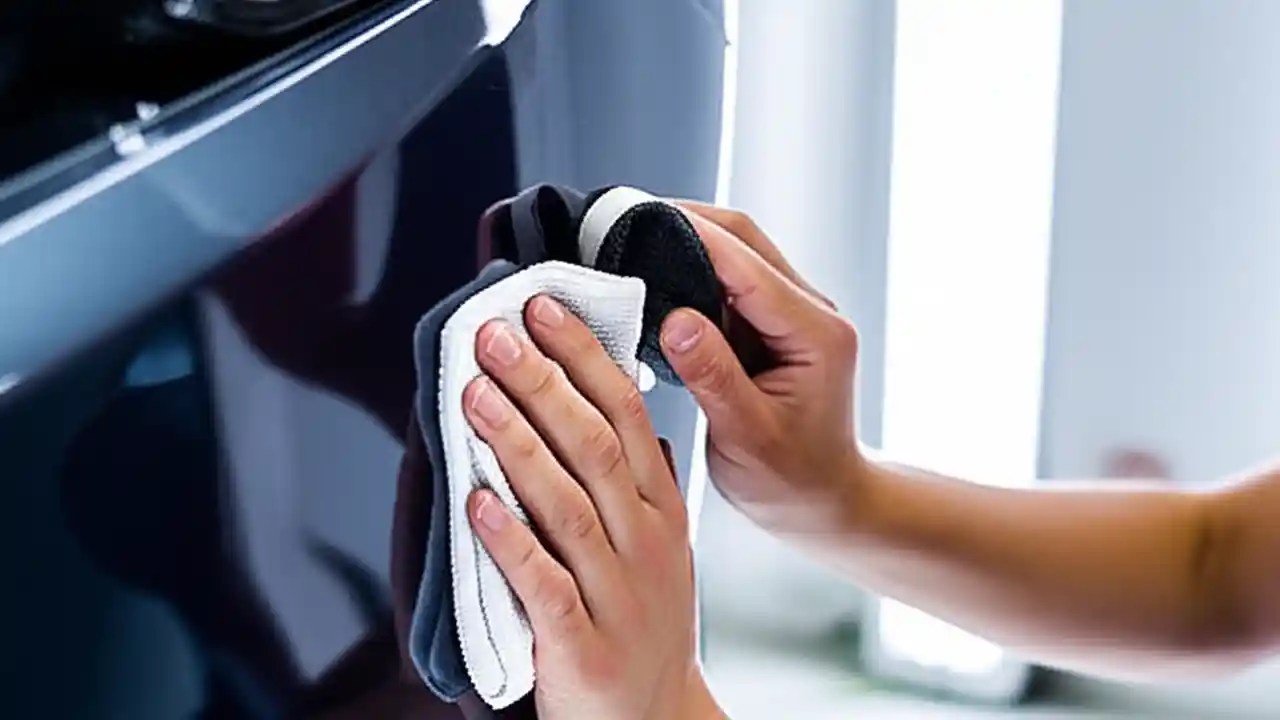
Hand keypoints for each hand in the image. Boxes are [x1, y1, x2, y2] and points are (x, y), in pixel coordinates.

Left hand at [462, 296, 722, 719]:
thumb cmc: (642, 624)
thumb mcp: (658, 547)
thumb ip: (638, 483)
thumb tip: (622, 413)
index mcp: (660, 510)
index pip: (626, 415)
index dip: (583, 358)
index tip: (543, 310)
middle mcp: (644, 543)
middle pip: (594, 448)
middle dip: (543, 383)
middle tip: (495, 334)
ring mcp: (616, 594)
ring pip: (566, 506)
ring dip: (518, 445)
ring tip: (475, 395)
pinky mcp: (581, 645)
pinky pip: (542, 584)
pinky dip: (509, 540)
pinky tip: (476, 500)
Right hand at [660, 202, 864, 539]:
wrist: (822, 502)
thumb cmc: (792, 481)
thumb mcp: (748, 437)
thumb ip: (713, 377)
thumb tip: (675, 321)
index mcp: (815, 335)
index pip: (746, 267)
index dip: (690, 237)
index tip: (636, 221)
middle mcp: (810, 313)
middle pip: (743, 240)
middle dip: (684, 224)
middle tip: (622, 223)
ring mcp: (790, 316)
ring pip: (734, 254)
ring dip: (684, 245)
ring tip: (627, 247)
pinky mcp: (769, 326)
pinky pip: (726, 282)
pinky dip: (688, 274)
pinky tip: (651, 283)